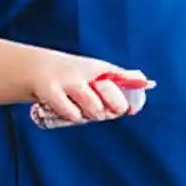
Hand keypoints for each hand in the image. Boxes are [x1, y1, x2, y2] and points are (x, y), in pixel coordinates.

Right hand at [27, 52, 151, 126]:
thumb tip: (150, 83)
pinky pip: (72, 114)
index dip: (131, 89)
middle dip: (115, 106)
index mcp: (99, 68)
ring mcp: (68, 82)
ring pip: (93, 107)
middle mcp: (85, 72)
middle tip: (112, 111)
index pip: (121, 76)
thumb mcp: (96, 70)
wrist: (36, 69)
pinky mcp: (52, 93)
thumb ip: (121, 77)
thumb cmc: (73, 73)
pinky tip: (73, 114)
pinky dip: (76, 117)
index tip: (134, 102)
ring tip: (90, 112)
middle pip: (109, 91)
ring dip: (95, 114)